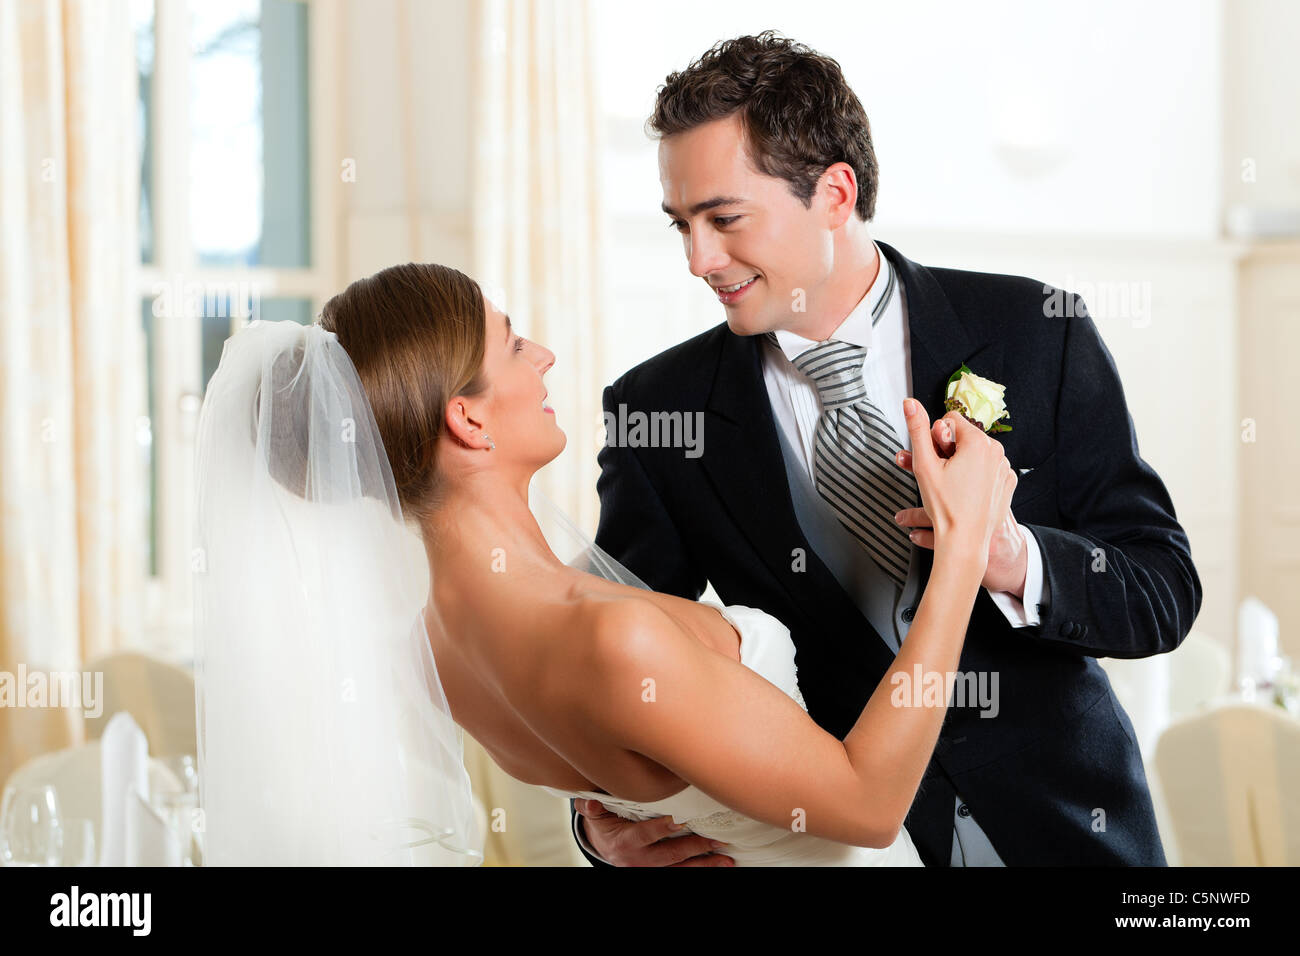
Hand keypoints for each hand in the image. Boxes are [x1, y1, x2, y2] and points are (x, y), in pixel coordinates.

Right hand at [575, 798, 734, 866]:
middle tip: (717, 840)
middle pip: (671, 855)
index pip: (646, 835)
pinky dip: (702, 869)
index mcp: (626, 843)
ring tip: (727, 859)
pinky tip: (720, 865)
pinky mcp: (661, 872)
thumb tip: (589, 800)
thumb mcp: (596, 817)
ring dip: (705, 864)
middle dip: (695, 848)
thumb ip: (593, 808)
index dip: (662, 828)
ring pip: (681, 868)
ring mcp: (652, 869)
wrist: (605, 849)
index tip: (680, 820)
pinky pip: (683, 873)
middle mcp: (641, 860)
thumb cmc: (605, 826)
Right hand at [892, 413, 1027, 594]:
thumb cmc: (945, 507)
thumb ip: (917, 429)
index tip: (936, 460)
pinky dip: (977, 476)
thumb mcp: (924, 464)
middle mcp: (997, 450)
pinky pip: (989, 468)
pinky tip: (967, 492)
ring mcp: (1005, 467)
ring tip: (953, 485)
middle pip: (963, 436)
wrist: (965, 541)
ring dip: (962, 462)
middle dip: (948, 450)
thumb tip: (910, 403)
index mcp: (978, 441)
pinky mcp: (1007, 482)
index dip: (936, 439)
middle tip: (941, 475)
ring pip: (975, 453)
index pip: (949, 421)